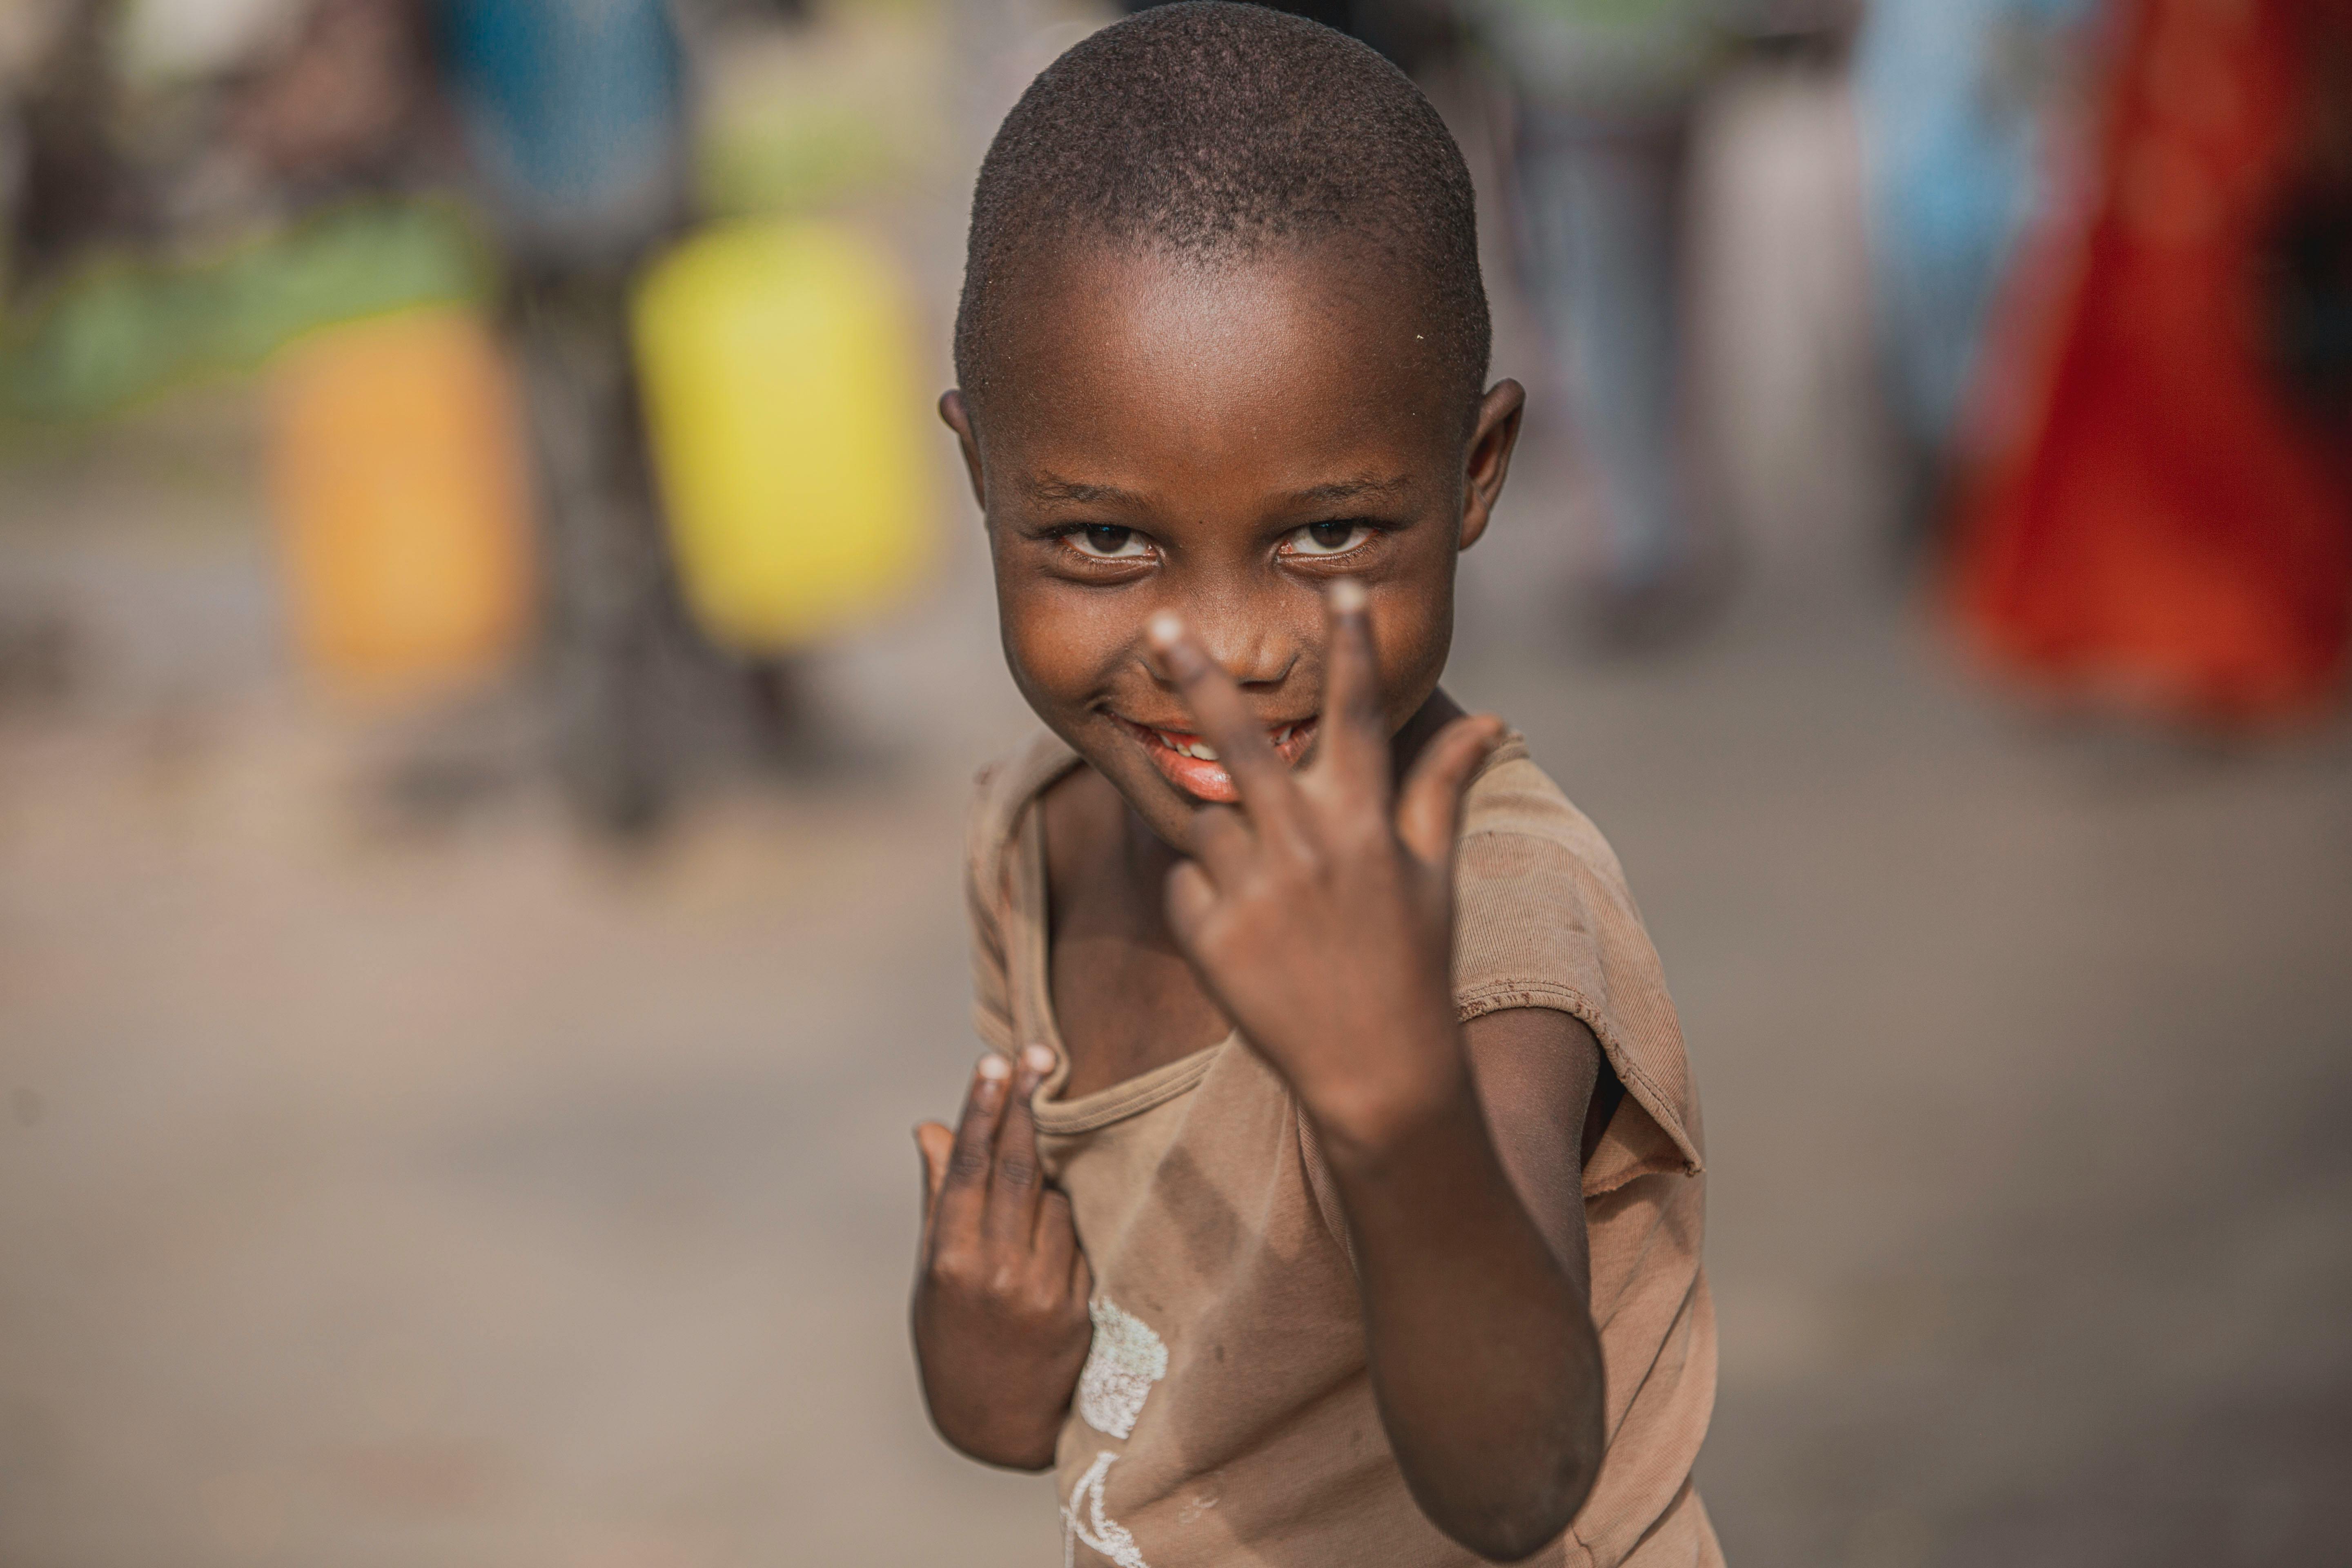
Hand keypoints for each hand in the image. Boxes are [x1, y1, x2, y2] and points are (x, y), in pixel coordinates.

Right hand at [911, 1044, 1091, 1469]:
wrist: (992, 1423)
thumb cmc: (952, 1337)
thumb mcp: (930, 1273)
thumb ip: (939, 1198)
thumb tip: (931, 1127)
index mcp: (949, 1259)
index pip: (969, 1166)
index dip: (983, 1109)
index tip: (995, 1062)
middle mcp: (994, 1271)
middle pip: (1018, 1167)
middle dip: (1028, 1105)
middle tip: (1039, 1054)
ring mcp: (1040, 1289)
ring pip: (1054, 1198)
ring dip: (1048, 1174)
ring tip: (1034, 1185)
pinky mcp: (1076, 1305)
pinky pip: (1077, 1235)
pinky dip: (1066, 1219)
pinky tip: (1052, 1225)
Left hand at [1147, 579, 1503, 1155]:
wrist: (1377, 1073)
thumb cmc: (1412, 964)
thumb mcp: (1433, 873)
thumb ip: (1442, 787)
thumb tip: (1494, 720)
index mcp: (1365, 824)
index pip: (1360, 717)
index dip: (1354, 649)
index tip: (1342, 588)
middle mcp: (1307, 845)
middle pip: (1243, 742)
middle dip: (1201, 678)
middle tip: (1159, 625)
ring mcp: (1254, 890)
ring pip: (1197, 813)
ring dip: (1182, 794)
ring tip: (1159, 774)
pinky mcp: (1211, 934)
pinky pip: (1187, 884)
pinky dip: (1202, 892)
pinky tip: (1236, 930)